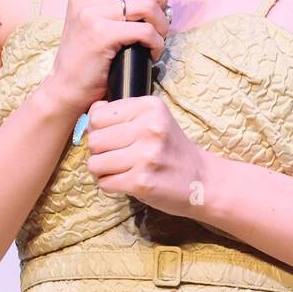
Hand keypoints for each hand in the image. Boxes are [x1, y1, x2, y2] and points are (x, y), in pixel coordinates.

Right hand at [43, 0, 181, 112]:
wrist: (68, 87)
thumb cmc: (94, 51)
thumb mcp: (113, 15)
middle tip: (160, 14)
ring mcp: (91, 13)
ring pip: (146, 3)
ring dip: (162, 23)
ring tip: (157, 37)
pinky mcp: (100, 35)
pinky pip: (144, 30)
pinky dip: (156, 43)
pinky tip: (151, 52)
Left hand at [81, 95, 211, 218]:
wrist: (201, 180)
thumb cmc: (171, 149)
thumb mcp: (154, 119)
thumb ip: (122, 113)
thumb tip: (91, 112)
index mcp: (150, 107)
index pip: (98, 115)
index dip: (99, 128)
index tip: (115, 137)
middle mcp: (149, 128)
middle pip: (95, 140)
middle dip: (100, 151)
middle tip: (118, 156)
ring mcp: (146, 156)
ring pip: (95, 163)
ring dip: (103, 170)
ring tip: (122, 169)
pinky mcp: (142, 181)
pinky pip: (104, 182)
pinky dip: (111, 184)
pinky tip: (128, 181)